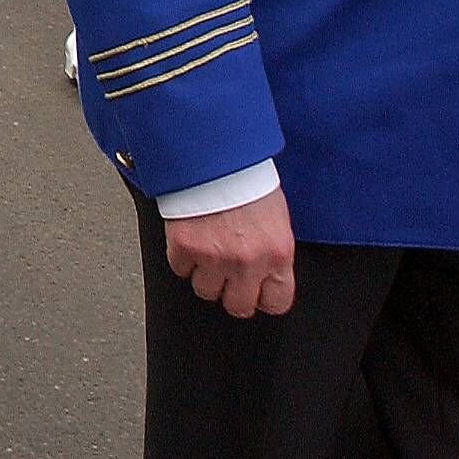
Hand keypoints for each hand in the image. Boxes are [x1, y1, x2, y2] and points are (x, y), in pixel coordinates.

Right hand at [163, 189, 296, 318]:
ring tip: (207, 249)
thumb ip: (271, 249)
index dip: (264, 296)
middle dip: (232, 291)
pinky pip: (180, 269)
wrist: (212, 152)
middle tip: (228, 272)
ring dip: (205, 273)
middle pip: (239, 306)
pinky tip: (190, 236)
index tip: (257, 290)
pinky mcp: (185, 248)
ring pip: (206, 291)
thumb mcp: (275, 216)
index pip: (277, 302)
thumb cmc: (246, 176)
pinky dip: (182, 256)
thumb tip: (266, 270)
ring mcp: (215, 257)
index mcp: (278, 253)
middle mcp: (248, 261)